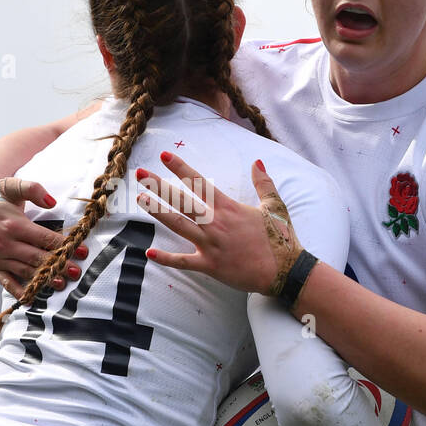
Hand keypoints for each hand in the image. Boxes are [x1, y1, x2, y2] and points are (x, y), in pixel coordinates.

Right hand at [0, 176, 85, 296]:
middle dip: (59, 266)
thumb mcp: (10, 185)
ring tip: (61, 284)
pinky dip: (18, 292)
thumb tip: (52, 201)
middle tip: (76, 272)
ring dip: (44, 280)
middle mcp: (6, 244)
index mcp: (14, 226)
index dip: (65, 246)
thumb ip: (32, 189)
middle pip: (38, 258)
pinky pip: (6, 282)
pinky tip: (30, 299)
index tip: (82, 250)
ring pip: (25, 272)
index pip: (45, 239)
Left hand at [135, 152, 300, 295]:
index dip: (180, 167)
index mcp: (229, 208)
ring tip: (140, 199)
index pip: (199, 183)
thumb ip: (264, 183)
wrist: (286, 270)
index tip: (164, 155)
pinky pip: (183, 262)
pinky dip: (166, 258)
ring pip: (178, 224)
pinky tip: (149, 252)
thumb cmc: (281, 239)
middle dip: (159, 185)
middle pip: (182, 200)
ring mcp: (211, 244)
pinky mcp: (210, 265)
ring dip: (158, 211)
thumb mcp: (275, 206)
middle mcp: (216, 223)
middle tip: (140, 173)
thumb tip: (257, 162)